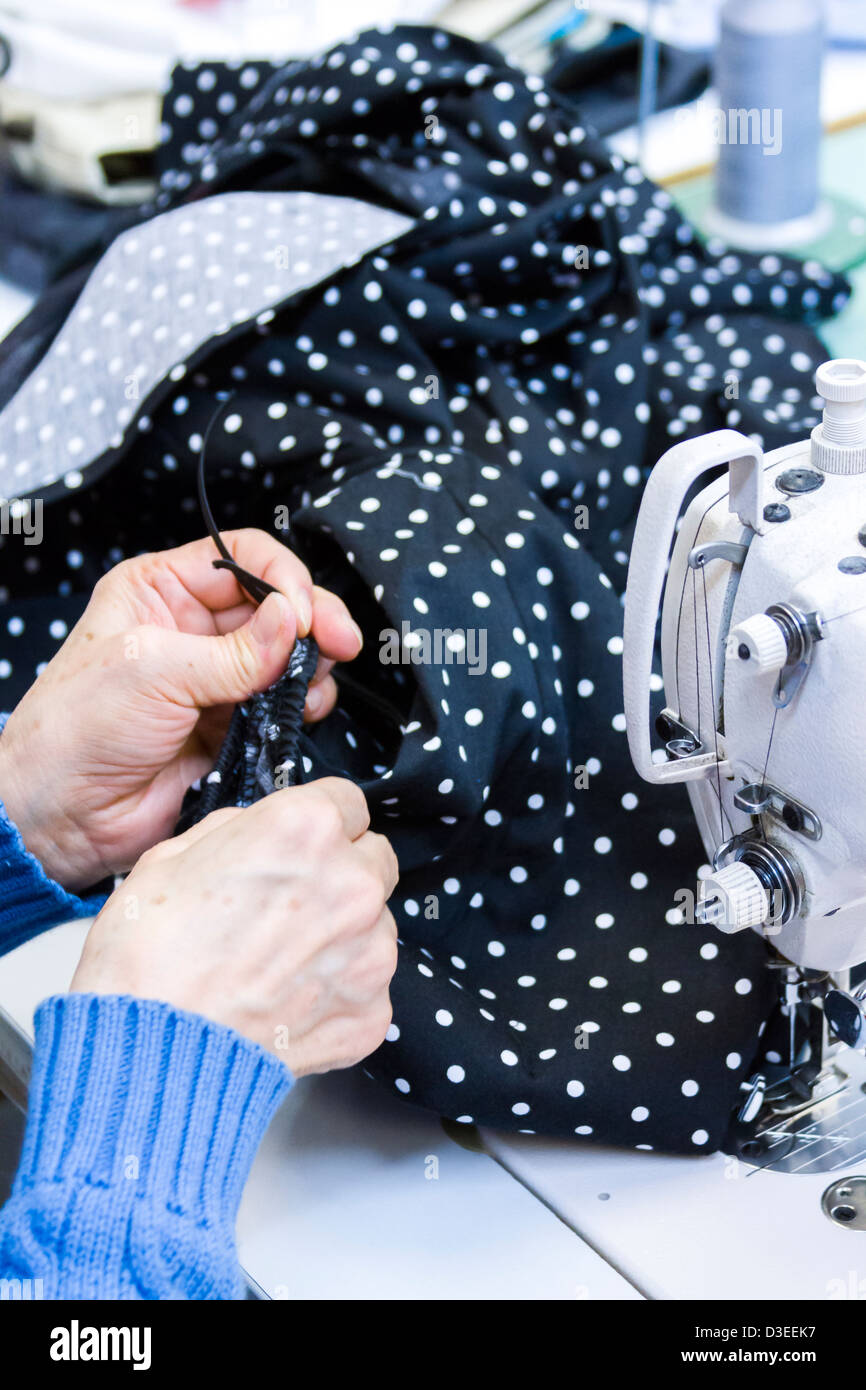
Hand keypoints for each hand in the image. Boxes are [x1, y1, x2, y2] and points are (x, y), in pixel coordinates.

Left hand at [0, 531, 362, 890]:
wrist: (62, 815)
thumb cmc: (76, 731)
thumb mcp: (152, 670)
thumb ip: (233, 651)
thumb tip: (293, 620)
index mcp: (160, 590)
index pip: (242, 557)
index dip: (282, 579)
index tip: (303, 615)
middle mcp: (191, 628)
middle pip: (275, 603)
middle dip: (312, 620)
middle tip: (340, 642)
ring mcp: (215, 678)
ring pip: (287, 655)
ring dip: (309, 667)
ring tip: (308, 686)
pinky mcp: (232, 724)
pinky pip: (284, 704)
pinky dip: (301, 705)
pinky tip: (298, 712)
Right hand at [71, 779, 398, 1073]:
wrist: (151, 1055)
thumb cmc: (148, 959)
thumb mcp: (172, 855)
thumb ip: (238, 830)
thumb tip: (259, 832)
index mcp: (307, 829)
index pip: (348, 802)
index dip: (318, 824)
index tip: (302, 844)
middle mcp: (353, 883)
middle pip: (374, 859)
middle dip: (341, 873)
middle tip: (291, 905)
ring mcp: (371, 952)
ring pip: (376, 924)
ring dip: (342, 936)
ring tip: (279, 964)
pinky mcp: (373, 1011)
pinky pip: (366, 988)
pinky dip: (336, 994)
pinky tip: (286, 1003)